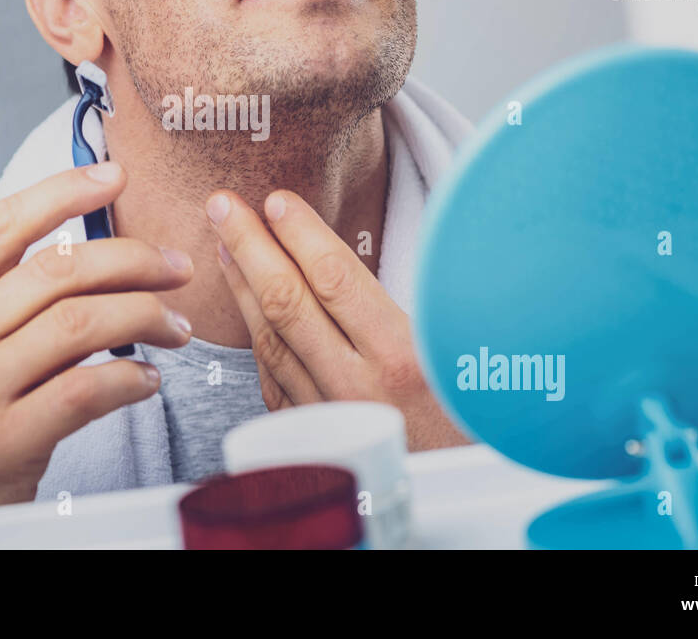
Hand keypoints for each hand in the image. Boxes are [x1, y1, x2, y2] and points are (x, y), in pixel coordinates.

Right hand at [0, 162, 193, 516]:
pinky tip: (148, 380)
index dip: (63, 191)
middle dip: (132, 259)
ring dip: (145, 316)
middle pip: (57, 271)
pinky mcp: (3, 441)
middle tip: (176, 267)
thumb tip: (81, 242)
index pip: (3, 225)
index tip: (114, 175)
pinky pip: (85, 391)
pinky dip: (130, 378)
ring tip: (176, 326)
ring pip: (80, 323)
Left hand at [205, 189, 467, 451]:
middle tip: (223, 206)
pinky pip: (275, 380)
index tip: (278, 200)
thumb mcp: (466, 358)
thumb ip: (424, 309)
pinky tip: (245, 307)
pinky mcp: (312, 439)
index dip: (301, 235)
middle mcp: (358, 387)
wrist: (467, 496)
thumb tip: (376, 257)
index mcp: (404, 359)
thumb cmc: (474, 420)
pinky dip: (257, 336)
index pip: (335, 280)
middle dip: (250, 247)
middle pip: (288, 303)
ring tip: (224, 244)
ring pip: (272, 341)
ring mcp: (328, 416)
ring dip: (242, 286)